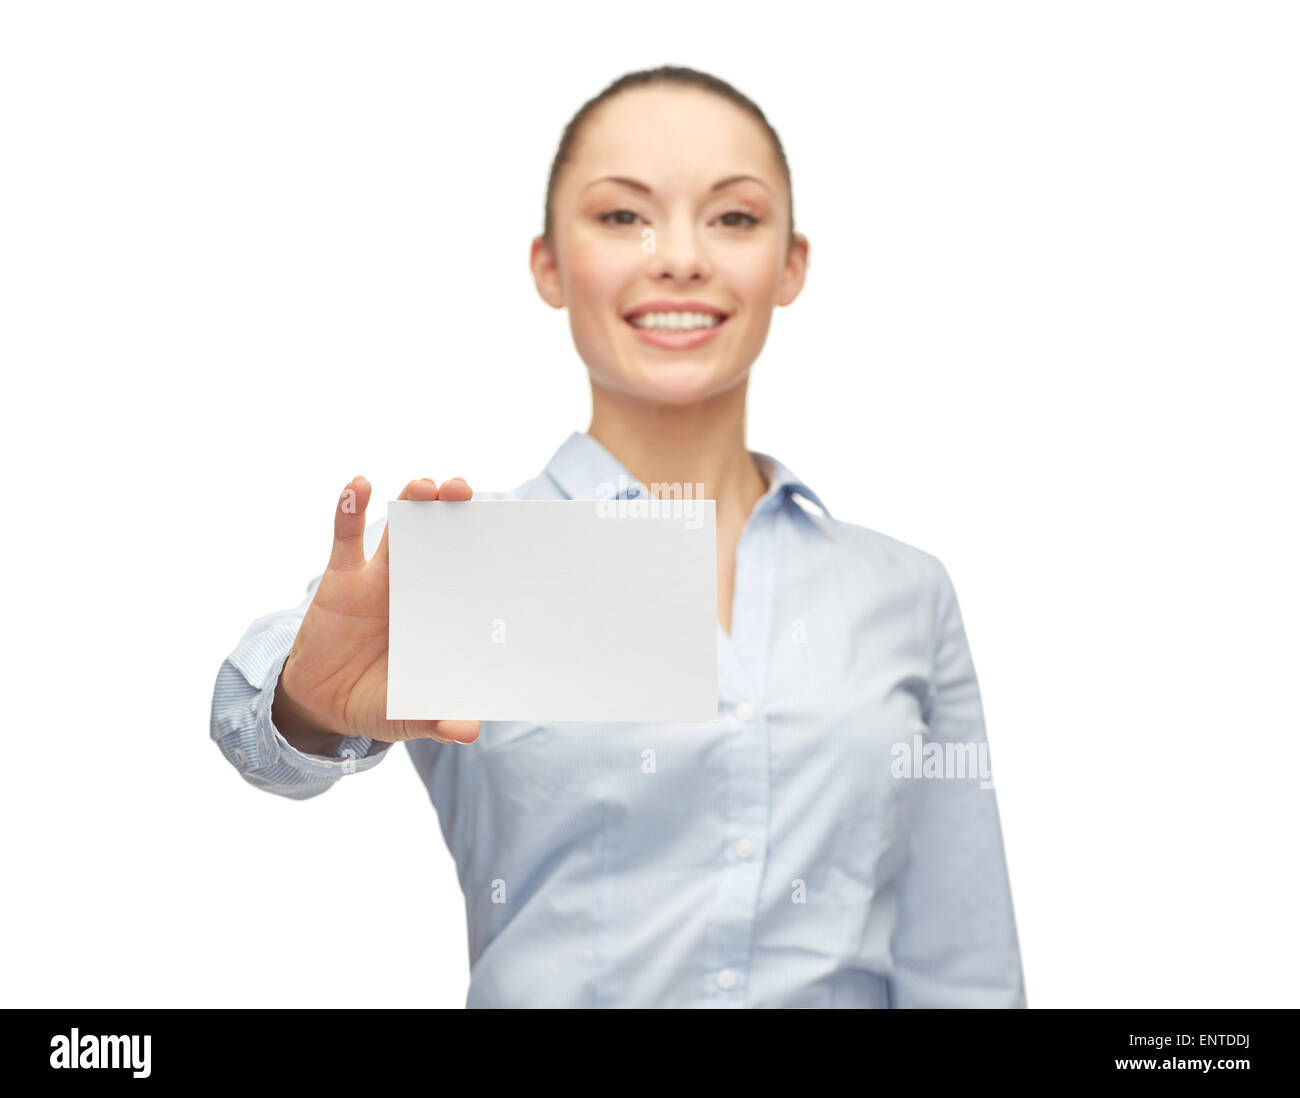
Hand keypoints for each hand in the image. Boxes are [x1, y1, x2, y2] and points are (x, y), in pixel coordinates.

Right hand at [275, 476, 479, 744]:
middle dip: (452, 509)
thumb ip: (436, 719)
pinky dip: (350, 507)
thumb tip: (469, 731)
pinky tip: (360, 484)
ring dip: (413, 501)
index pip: (469, 572)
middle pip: (439, 536)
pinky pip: (347, 535)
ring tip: (425, 486)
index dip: (485, 547)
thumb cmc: (381, 704)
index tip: (507, 526)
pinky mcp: (341, 578)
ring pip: (400, 528)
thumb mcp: (408, 716)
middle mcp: (417, 587)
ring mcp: (379, 579)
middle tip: (463, 489)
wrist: (323, 707)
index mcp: (442, 614)